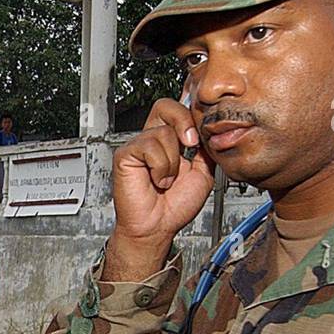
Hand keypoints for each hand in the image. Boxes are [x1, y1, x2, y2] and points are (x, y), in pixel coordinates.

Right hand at [112, 97, 215, 241]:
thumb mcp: (202, 172)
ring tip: (166, 180)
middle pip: (165, 106)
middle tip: (191, 145)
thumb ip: (205, 149)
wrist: (158, 227)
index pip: (178, 109)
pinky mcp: (125, 154)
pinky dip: (159, 168)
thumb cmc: (174, 206)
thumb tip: (208, 131)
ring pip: (163, 133)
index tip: (201, 139)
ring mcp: (138, 145)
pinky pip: (149, 147)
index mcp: (169, 140)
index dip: (192, 117)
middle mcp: (152, 139)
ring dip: (172, 162)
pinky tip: (156, 180)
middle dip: (184, 122)